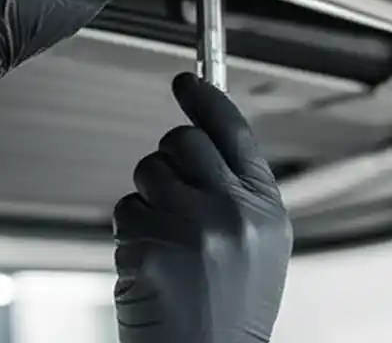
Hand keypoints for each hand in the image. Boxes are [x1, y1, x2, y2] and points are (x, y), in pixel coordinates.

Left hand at [113, 73, 292, 342]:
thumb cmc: (229, 311)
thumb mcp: (259, 246)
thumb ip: (239, 191)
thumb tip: (202, 133)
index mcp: (266, 208)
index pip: (233, 129)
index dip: (204, 98)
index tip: (184, 81)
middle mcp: (234, 213)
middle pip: (182, 140)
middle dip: (168, 159)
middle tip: (170, 195)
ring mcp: (192, 230)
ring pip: (147, 174)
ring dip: (147, 202)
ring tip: (166, 244)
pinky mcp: (151, 250)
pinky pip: (125, 213)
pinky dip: (130, 236)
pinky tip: (151, 268)